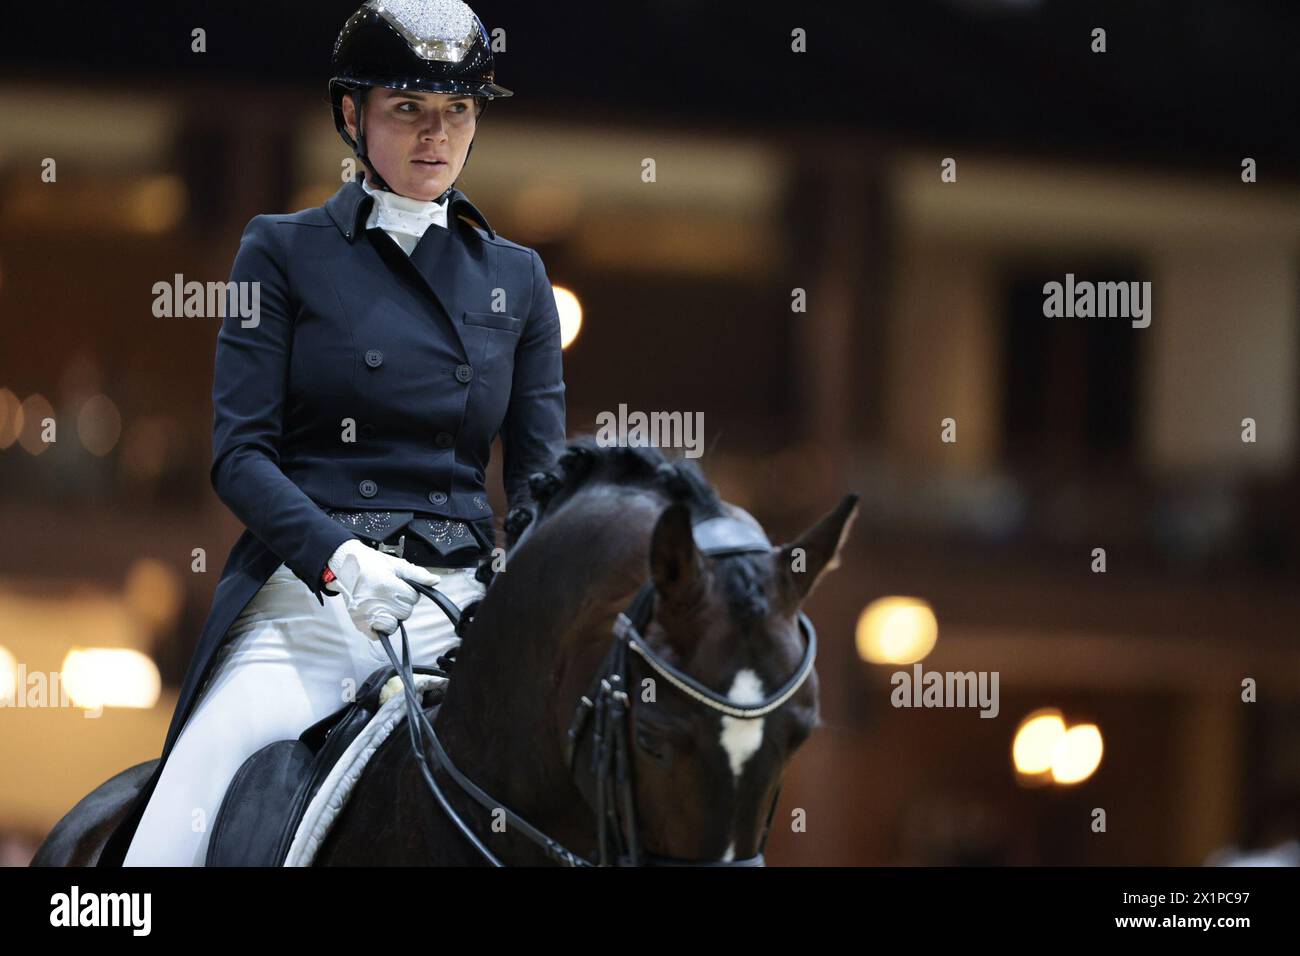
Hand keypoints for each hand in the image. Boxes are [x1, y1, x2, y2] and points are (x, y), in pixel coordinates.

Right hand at [324, 539, 440, 639]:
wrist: (344, 563)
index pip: (413, 598)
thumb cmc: (370, 563)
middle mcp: (377, 602)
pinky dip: (379, 628)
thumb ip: (417, 574)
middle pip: (405, 612)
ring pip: (393, 625)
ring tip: (383, 604)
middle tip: (390, 594)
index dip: (409, 592)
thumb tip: (435, 581)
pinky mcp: (358, 622)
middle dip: (402, 604)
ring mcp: (366, 614)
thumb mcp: (395, 564)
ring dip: (392, 617)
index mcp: (388, 586)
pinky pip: (377, 635)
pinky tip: (376, 615)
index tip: (399, 586)